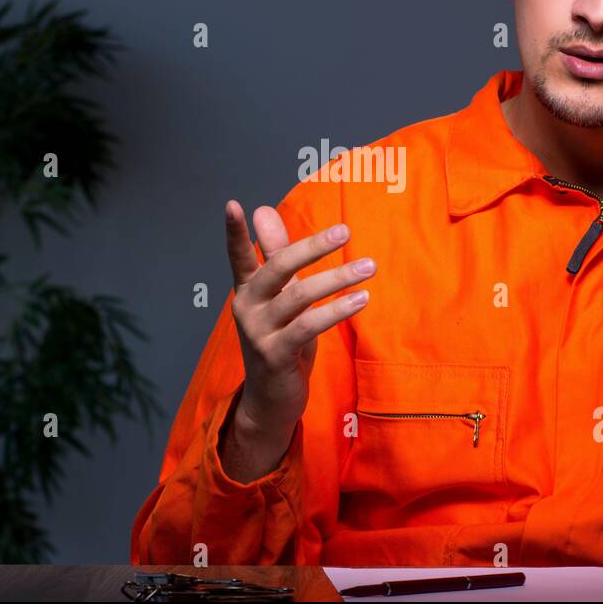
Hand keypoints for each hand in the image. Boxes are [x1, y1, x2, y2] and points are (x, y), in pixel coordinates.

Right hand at [224, 200, 374, 440]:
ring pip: (299, 297)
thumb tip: (263, 211)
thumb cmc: (280, 340)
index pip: (238, 256)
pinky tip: (361, 299)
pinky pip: (308, 326)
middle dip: (312, 247)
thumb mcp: (280, 296)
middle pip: (278, 268)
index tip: (234, 205)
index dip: (234, 232)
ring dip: (337, 279)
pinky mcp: (274, 355)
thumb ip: (275, 254)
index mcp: (247, 290)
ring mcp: (258, 333)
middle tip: (345, 231)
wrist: (271, 399)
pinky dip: (337, 310)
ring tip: (368, 267)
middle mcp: (247, 308)